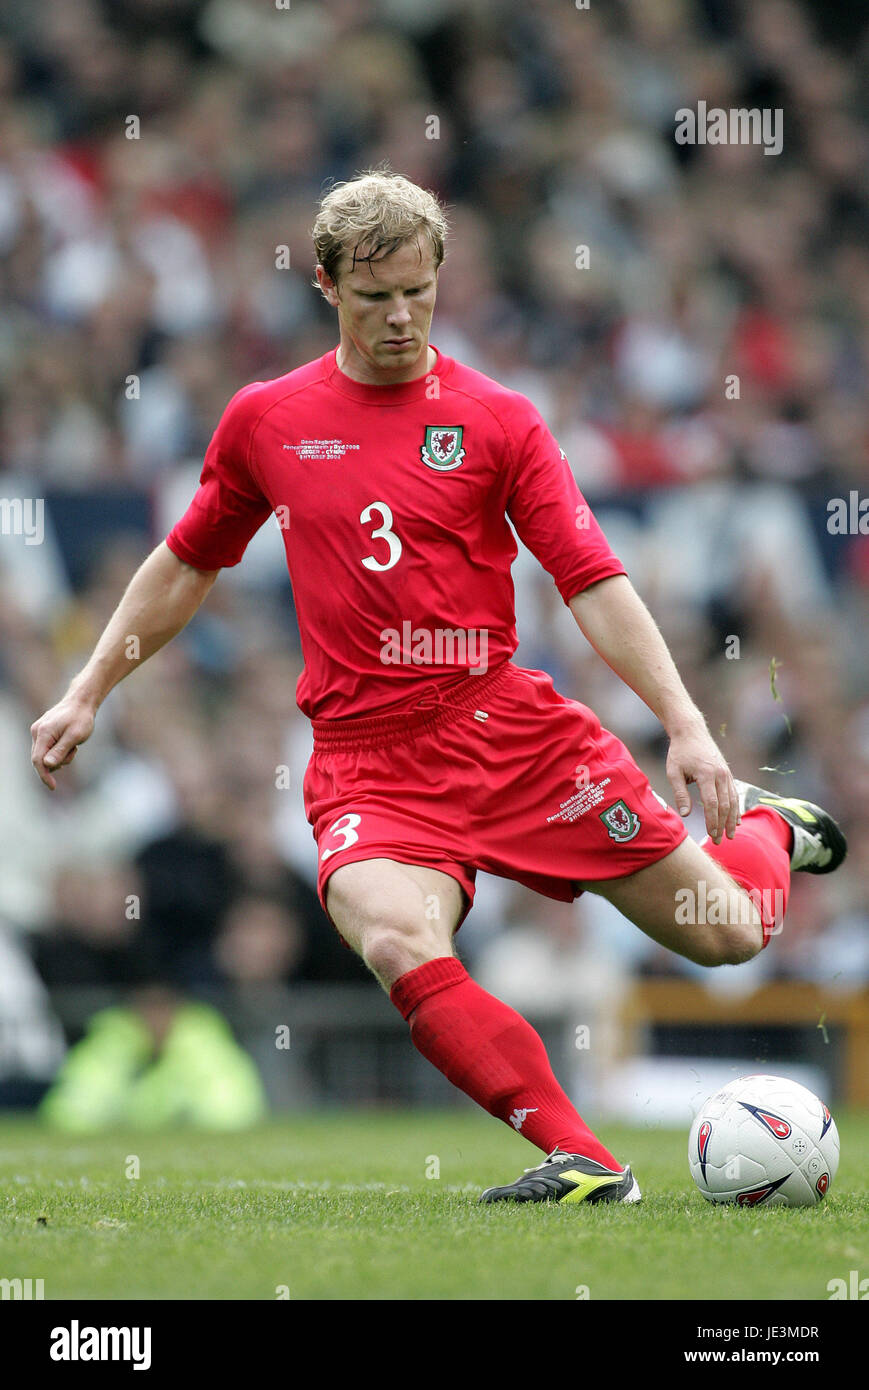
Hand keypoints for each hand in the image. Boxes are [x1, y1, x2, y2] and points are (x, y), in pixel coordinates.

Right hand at [31, 694, 95, 789]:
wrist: (82, 702)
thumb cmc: (81, 718)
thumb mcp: (75, 736)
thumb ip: (60, 751)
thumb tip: (47, 765)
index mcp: (43, 733)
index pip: (38, 760)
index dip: (44, 775)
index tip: (53, 787)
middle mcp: (37, 732)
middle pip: (40, 759)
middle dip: (57, 762)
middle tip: (74, 750)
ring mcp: (39, 731)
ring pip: (46, 755)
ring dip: (60, 756)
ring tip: (74, 745)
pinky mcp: (43, 732)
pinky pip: (48, 749)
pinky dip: (59, 750)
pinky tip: (70, 742)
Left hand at [665, 723, 739, 843]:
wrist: (691, 732)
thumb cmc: (679, 752)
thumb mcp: (674, 772)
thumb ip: (680, 793)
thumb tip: (686, 815)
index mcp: (706, 774)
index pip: (712, 804)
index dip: (713, 821)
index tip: (711, 835)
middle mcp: (720, 774)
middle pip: (725, 805)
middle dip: (723, 825)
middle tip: (719, 841)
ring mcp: (726, 774)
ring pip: (733, 801)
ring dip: (732, 820)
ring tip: (730, 835)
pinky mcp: (728, 774)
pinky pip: (734, 794)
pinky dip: (736, 809)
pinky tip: (736, 821)